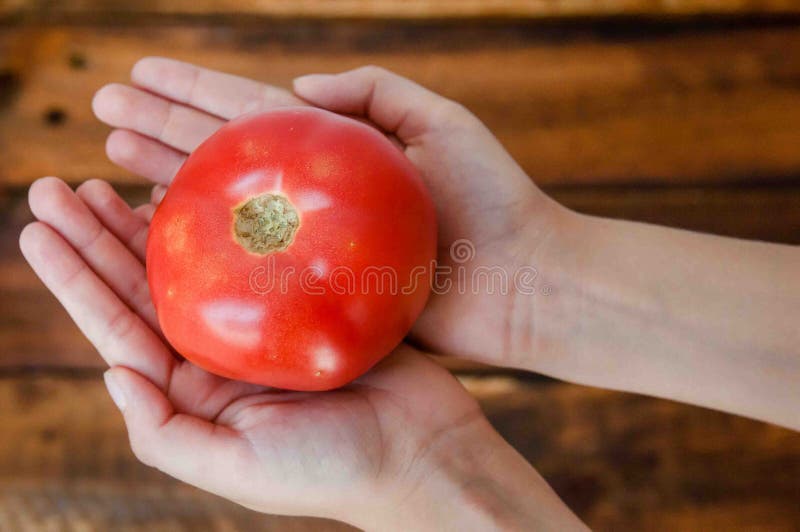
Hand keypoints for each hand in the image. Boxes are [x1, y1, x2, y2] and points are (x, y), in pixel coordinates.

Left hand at [20, 177, 583, 529]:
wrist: (421, 452)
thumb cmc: (333, 469)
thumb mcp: (236, 467)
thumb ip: (163, 430)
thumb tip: (109, 371)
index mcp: (194, 390)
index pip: (119, 325)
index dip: (75, 276)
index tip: (38, 228)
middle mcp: (220, 352)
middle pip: (146, 284)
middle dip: (97, 237)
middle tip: (56, 186)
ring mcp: (263, 323)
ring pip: (195, 261)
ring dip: (150, 220)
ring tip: (109, 177)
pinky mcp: (307, 298)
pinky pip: (258, 250)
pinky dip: (229, 219)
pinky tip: (203, 188)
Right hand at [90, 58, 571, 372]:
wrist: (523, 281)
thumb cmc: (493, 199)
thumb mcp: (440, 122)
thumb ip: (372, 92)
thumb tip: (294, 85)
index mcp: (337, 148)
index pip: (250, 110)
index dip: (192, 90)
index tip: (139, 72)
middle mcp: (313, 193)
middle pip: (223, 152)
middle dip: (161, 128)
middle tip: (101, 110)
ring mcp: (310, 241)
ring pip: (225, 205)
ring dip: (167, 179)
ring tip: (110, 159)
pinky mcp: (316, 289)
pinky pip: (249, 267)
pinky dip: (203, 249)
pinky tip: (160, 233)